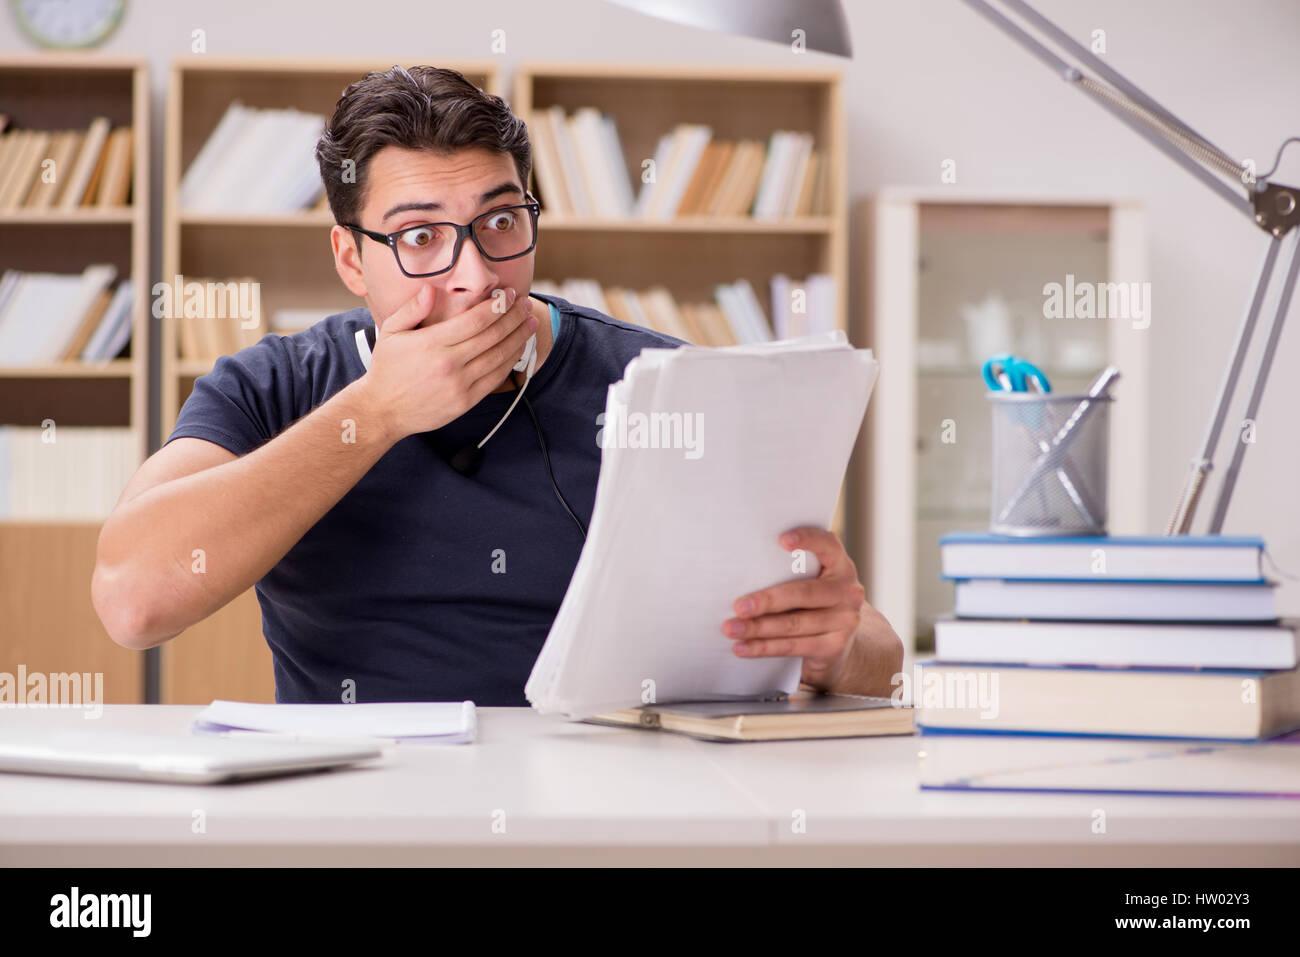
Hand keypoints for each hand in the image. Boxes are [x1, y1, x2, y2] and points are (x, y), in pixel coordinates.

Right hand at [363, 286, 537, 439]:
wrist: (383, 411)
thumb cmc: (387, 369)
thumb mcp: (390, 333)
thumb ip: (411, 309)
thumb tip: (430, 290)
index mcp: (432, 343)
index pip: (476, 320)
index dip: (498, 306)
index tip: (510, 294)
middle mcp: (449, 364)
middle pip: (493, 336)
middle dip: (514, 317)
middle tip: (525, 305)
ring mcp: (460, 385)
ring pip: (499, 357)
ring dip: (518, 338)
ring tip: (529, 323)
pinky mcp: (466, 401)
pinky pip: (495, 379)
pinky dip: (510, 362)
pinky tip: (517, 348)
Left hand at [721, 526, 898, 693]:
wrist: (837, 641)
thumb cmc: (812, 601)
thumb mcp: (811, 580)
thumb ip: (789, 571)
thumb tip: (740, 573)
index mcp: (840, 566)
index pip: (828, 545)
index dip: (808, 540)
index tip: (782, 540)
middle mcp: (847, 592)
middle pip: (804, 593)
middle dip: (768, 600)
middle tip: (739, 606)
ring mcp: (844, 621)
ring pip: (795, 624)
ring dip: (758, 628)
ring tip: (732, 628)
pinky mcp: (834, 647)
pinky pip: (793, 647)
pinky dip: (764, 648)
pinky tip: (742, 647)